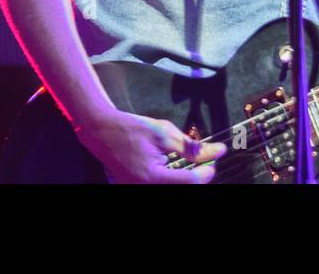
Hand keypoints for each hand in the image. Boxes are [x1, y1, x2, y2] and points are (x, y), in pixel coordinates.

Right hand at [74, 108, 226, 183]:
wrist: (102, 132)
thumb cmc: (131, 129)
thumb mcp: (164, 133)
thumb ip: (191, 146)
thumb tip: (217, 152)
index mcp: (152, 177)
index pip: (190, 182)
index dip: (206, 172)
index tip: (214, 160)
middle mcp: (145, 188)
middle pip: (182, 187)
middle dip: (197, 175)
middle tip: (204, 161)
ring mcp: (139, 189)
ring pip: (173, 186)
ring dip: (185, 177)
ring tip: (190, 162)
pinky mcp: (137, 187)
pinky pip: (162, 184)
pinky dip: (173, 178)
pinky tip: (175, 166)